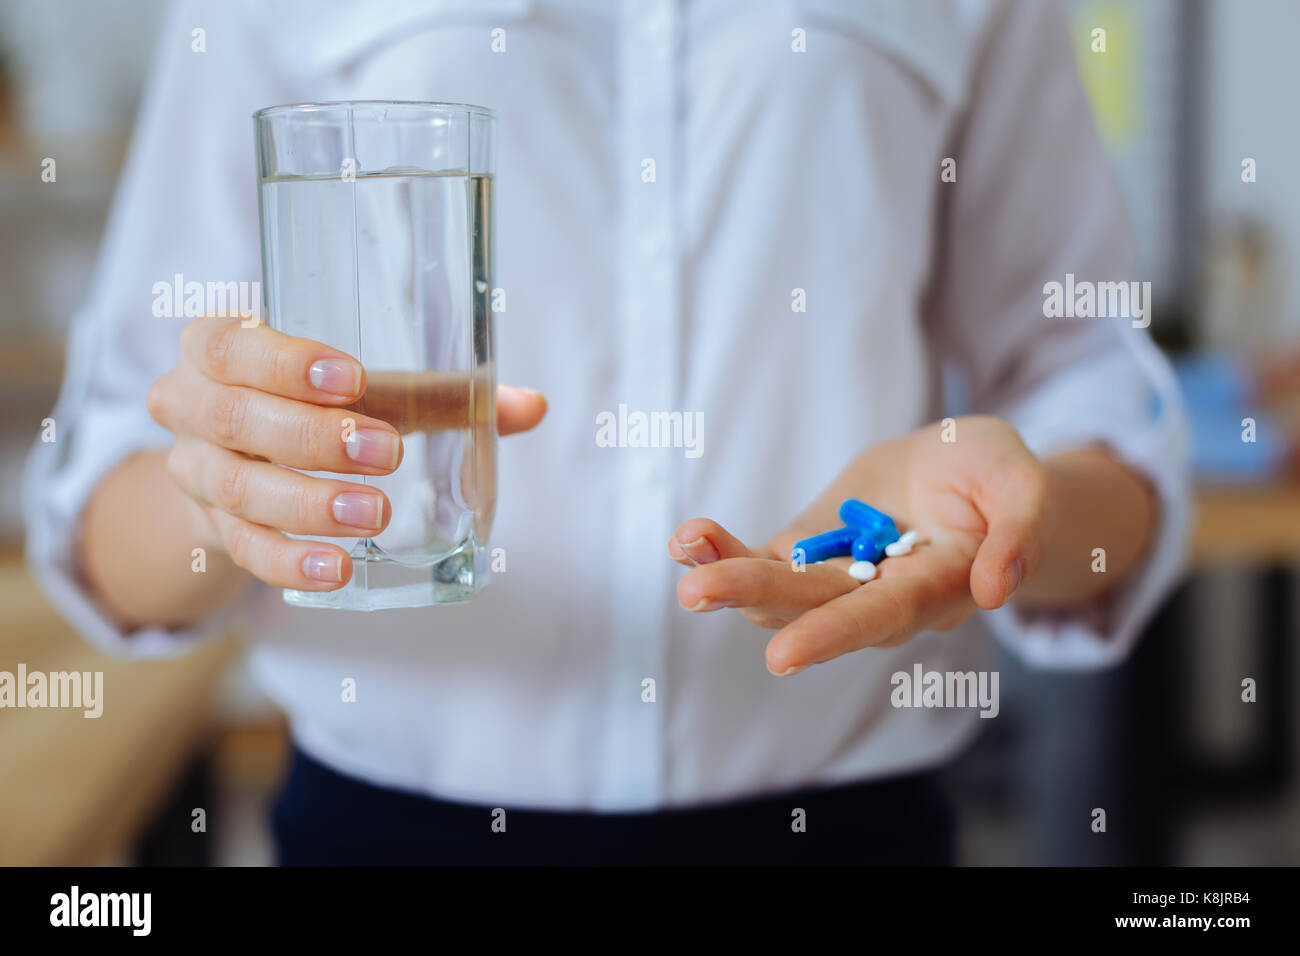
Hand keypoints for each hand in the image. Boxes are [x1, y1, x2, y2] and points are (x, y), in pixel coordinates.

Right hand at [147, 316, 544, 591]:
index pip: (231, 346)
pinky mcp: (213, 530)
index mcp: (218, 347)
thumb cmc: (310, 404)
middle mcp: (189, 406)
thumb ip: (440, 394)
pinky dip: (291, 561)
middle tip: (387, 453)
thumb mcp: (360, 389)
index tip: (350, 379)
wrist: (235, 463)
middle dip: (313, 438)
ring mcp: (195, 472)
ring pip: (238, 488)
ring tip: (374, 514)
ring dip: (308, 504)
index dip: (285, 363)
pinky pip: (245, 550)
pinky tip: (337, 569)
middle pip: (234, 419)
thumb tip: (532, 406)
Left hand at [669, 416, 1048, 674]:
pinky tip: (688, 539)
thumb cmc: (996, 475)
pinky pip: (762, 561)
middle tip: (695, 591)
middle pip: (812, 607)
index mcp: (936, 589)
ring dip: (727, 573)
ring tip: (685, 550)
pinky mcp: (808, 552)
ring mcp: (837, 578)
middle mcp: (879, 599)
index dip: (833, 634)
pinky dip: (724, 551)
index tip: (781, 654)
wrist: (961, 470)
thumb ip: (1020, 532)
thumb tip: (998, 592)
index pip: (882, 616)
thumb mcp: (1025, 483)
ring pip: (778, 590)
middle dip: (754, 597)